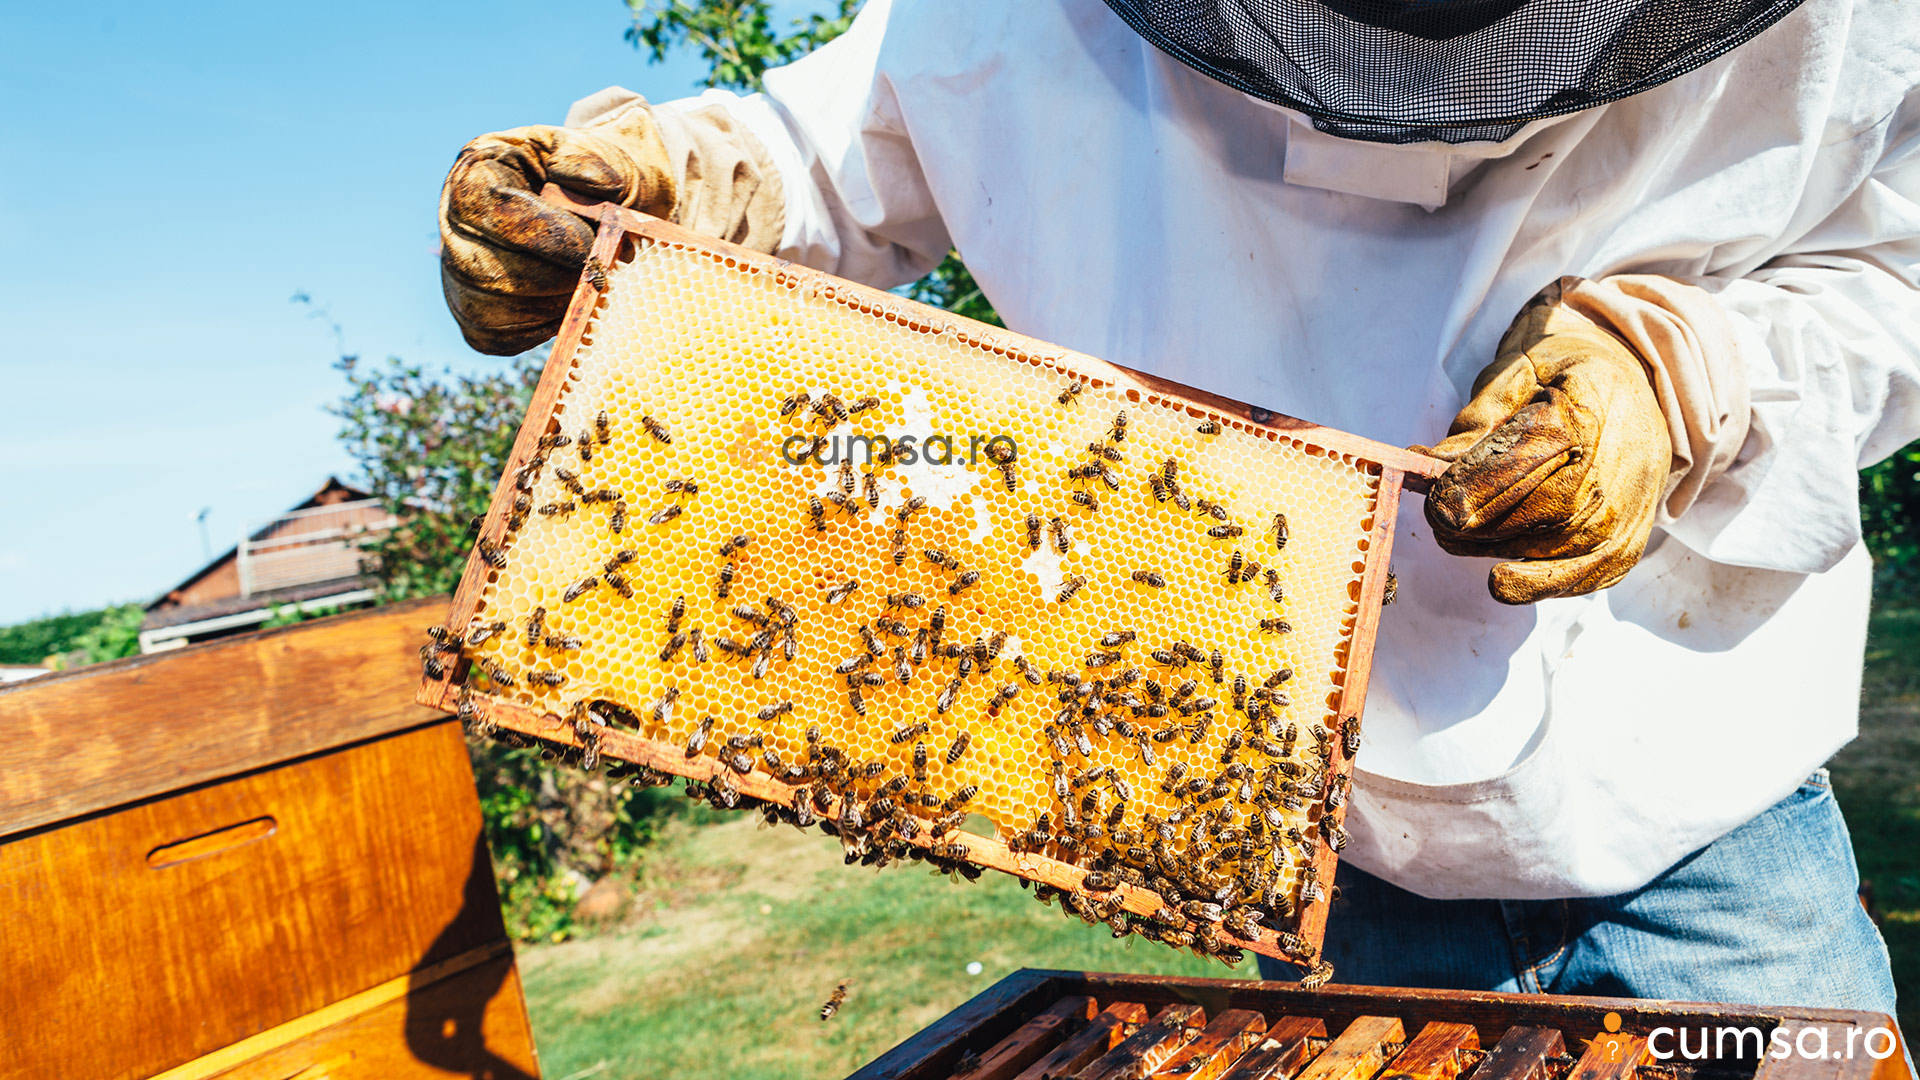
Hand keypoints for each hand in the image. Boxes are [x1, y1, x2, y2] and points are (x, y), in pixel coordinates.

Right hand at [439, 117, 674, 354]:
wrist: (603, 211)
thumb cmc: (598, 183)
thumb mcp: (601, 156)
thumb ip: (594, 164)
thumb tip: (602, 183)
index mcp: (476, 172)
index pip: (495, 213)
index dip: (548, 237)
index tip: (591, 246)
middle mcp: (453, 222)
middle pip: (488, 270)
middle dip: (555, 278)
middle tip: (597, 272)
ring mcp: (455, 270)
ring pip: (491, 309)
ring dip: (551, 306)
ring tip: (585, 285)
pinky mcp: (472, 314)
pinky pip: (495, 337)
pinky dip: (538, 330)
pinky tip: (566, 305)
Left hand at [1414, 278, 1671, 604]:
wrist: (1637, 386)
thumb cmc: (1566, 376)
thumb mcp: (1517, 373)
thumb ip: (1475, 423)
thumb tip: (1428, 464)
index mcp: (1584, 410)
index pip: (1520, 461)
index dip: (1470, 487)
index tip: (1435, 498)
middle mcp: (1614, 467)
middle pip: (1529, 513)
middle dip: (1470, 522)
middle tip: (1438, 513)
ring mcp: (1625, 511)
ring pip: (1544, 549)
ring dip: (1489, 547)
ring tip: (1461, 531)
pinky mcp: (1625, 545)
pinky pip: (1576, 578)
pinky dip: (1532, 583)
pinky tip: (1501, 577)